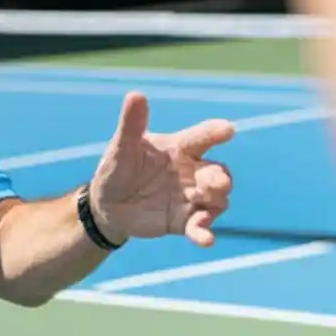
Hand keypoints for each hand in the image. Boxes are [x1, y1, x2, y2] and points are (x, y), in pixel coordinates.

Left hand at [88, 91, 235, 247]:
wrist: (107, 205)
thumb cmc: (118, 168)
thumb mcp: (121, 147)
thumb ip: (131, 124)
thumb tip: (135, 94)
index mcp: (179, 148)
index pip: (202, 137)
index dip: (215, 132)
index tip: (228, 129)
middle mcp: (191, 171)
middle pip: (216, 171)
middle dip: (220, 178)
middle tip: (217, 182)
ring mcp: (190, 197)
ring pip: (216, 198)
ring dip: (217, 202)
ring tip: (208, 207)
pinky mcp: (185, 221)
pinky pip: (200, 226)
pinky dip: (204, 233)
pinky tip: (205, 240)